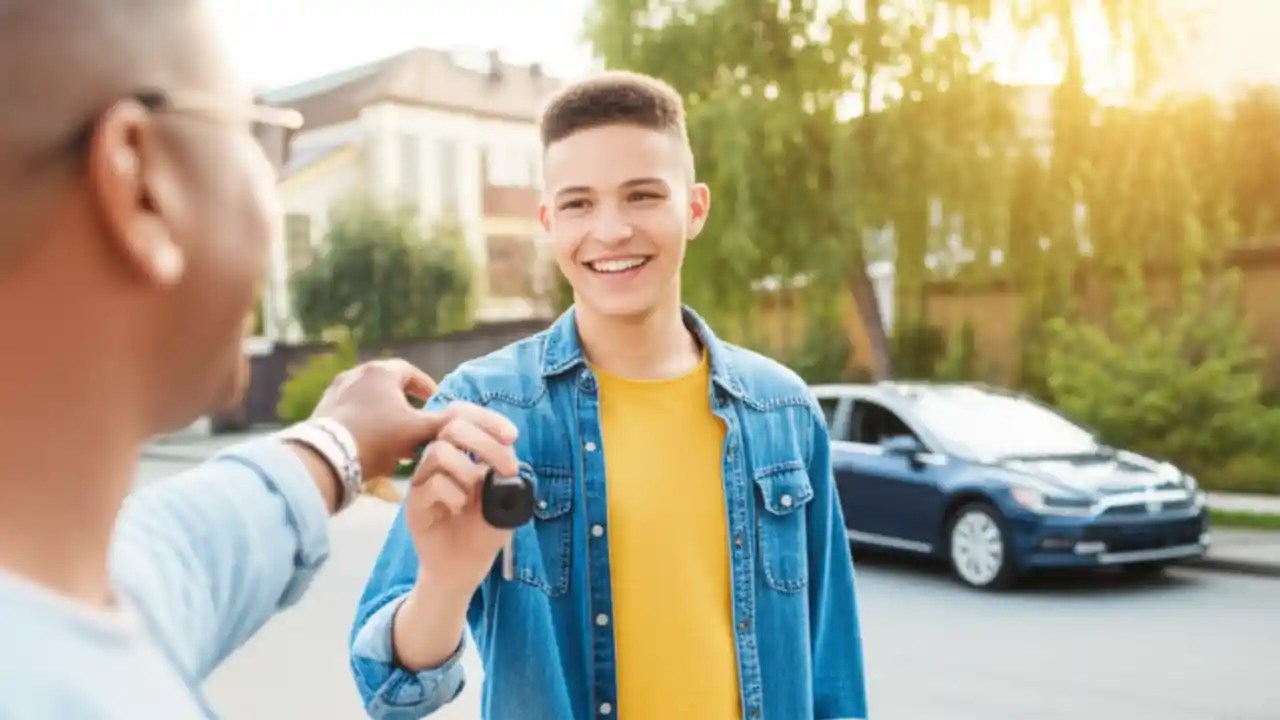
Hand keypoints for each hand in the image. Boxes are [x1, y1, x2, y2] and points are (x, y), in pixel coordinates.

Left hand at [309, 359, 443, 479]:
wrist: (327, 456)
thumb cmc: (378, 438)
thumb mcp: (417, 432)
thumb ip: (441, 423)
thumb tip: (460, 417)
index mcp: (381, 372)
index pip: (411, 372)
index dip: (426, 387)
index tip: (436, 401)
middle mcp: (357, 373)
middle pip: (387, 384)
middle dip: (404, 400)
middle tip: (416, 416)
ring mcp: (336, 390)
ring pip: (368, 398)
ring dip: (383, 412)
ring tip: (393, 432)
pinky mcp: (323, 409)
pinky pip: (351, 411)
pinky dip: (365, 421)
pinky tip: (370, 440)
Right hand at [405, 403, 520, 594]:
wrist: (463, 570)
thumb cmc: (483, 532)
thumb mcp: (505, 500)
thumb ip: (504, 474)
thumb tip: (507, 450)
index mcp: (462, 452)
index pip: (466, 416)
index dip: (489, 420)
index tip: (513, 437)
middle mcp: (439, 459)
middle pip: (453, 426)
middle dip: (486, 444)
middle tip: (507, 469)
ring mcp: (424, 479)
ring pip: (440, 452)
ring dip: (468, 471)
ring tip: (475, 496)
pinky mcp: (414, 502)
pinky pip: (433, 483)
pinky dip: (454, 494)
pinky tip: (460, 509)